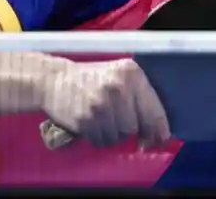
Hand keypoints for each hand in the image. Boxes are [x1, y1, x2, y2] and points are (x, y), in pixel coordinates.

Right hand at [41, 58, 170, 148]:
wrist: (54, 80)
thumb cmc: (91, 79)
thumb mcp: (119, 76)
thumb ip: (139, 97)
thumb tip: (158, 133)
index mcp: (132, 74)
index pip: (153, 109)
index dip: (159, 128)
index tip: (160, 138)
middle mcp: (119, 88)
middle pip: (135, 126)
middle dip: (127, 128)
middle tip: (115, 120)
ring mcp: (101, 105)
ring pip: (119, 136)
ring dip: (112, 134)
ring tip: (101, 120)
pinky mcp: (86, 119)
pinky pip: (101, 140)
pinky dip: (98, 137)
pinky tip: (91, 124)